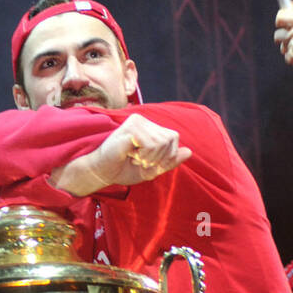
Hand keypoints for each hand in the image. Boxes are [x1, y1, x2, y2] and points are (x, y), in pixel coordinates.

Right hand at [51, 115, 190, 195]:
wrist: (102, 172)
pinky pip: (151, 144)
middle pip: (170, 139)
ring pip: (162, 142)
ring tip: (135, 158)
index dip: (167, 156)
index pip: (174, 137)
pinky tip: (130, 155)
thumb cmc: (123, 169)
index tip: (149, 163)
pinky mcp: (131, 128)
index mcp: (150, 127)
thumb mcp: (152, 168)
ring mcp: (137, 121)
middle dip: (159, 158)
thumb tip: (190, 152)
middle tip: (140, 161)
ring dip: (150, 158)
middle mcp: (144, 120)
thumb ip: (170, 161)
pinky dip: (143, 156)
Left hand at [275, 6, 292, 74]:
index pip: (281, 16)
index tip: (280, 22)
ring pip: (282, 46)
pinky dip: (292, 57)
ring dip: (288, 48)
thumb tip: (289, 4)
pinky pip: (287, 56)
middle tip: (292, 39)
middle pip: (278, 34)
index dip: (279, 19)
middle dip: (282, 38)